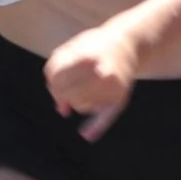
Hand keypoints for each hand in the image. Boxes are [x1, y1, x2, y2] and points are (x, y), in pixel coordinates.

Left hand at [44, 24, 138, 139]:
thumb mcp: (71, 50)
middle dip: (63, 92)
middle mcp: (101, 72)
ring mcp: (112, 86)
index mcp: (86, 55)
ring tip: (85, 86)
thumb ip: (58, 75)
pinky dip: (96, 127)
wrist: (127, 43)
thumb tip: (62, 110)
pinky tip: (86, 135)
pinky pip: (105, 117)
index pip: (57, 78)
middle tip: (69, 85)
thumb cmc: (93, 47)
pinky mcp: (120, 98)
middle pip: (67, 93)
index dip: (53, 81)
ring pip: (81, 106)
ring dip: (76, 101)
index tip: (56, 78)